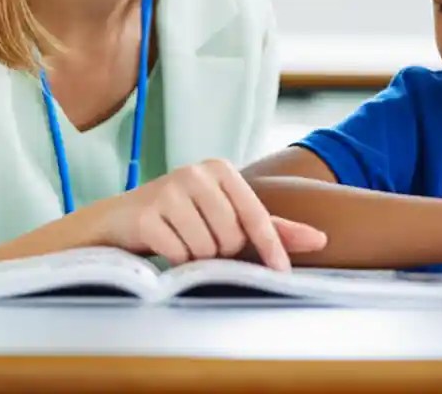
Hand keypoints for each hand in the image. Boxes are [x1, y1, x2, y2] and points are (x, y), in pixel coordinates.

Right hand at [96, 158, 327, 270]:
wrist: (120, 220)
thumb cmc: (183, 219)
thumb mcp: (227, 217)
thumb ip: (272, 227)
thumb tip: (321, 239)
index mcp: (220, 168)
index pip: (256, 215)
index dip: (270, 247)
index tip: (282, 273)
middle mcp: (195, 172)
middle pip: (231, 237)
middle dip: (220, 251)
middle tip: (201, 242)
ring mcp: (168, 190)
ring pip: (206, 248)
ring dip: (197, 257)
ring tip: (182, 241)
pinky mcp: (146, 214)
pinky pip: (178, 254)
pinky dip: (175, 260)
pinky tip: (163, 245)